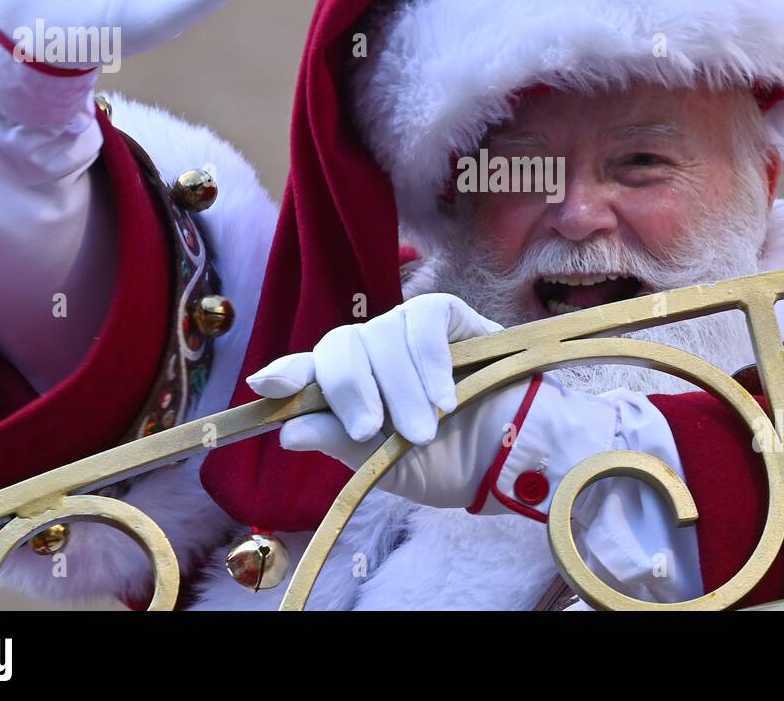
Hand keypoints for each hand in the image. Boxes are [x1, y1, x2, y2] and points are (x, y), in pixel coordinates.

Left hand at [247, 294, 528, 508]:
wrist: (515, 458)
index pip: (309, 369)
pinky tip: (444, 394)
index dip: (286, 370)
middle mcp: (375, 355)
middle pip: (340, 346)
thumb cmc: (452, 465)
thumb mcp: (389, 466)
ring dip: (400, 387)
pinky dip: (428, 358)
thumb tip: (290, 431)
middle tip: (374, 430)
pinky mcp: (449, 316)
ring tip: (425, 429)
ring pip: (382, 335)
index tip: (267, 383)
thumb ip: (343, 444)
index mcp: (353, 390)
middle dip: (351, 390)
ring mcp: (410, 333)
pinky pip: (423, 318)